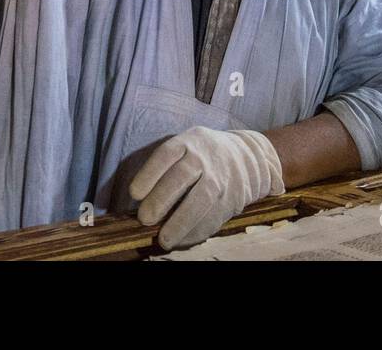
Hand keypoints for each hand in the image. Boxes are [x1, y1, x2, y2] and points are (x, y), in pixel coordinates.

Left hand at [129, 126, 285, 250]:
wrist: (247, 156)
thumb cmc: (202, 155)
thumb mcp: (186, 146)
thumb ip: (165, 166)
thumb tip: (141, 201)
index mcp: (188, 142)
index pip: (165, 154)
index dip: (148, 174)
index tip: (134, 194)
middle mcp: (204, 158)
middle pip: (181, 177)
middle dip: (161, 199)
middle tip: (144, 218)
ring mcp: (220, 178)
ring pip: (201, 200)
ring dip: (181, 222)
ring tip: (164, 239)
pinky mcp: (232, 198)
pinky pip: (214, 217)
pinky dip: (197, 231)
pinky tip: (182, 240)